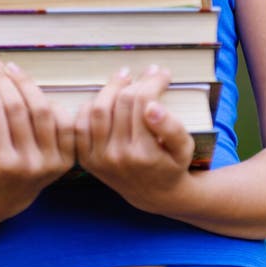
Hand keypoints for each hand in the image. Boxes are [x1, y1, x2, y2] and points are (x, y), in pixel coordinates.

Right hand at [0, 58, 74, 216]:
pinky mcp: (67, 158)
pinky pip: (63, 121)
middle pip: (18, 108)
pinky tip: (32, 90)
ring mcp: (52, 162)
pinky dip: (49, 102)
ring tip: (10, 69)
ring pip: (42, 110)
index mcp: (2, 163)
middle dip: (3, 80)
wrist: (4, 196)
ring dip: (26, 84)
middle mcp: (30, 165)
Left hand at [75, 65, 195, 212]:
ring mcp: (99, 159)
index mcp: (144, 153)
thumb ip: (172, 127)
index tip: (162, 73)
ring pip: (99, 110)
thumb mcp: (184, 149)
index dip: (153, 82)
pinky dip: (90, 107)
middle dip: (135, 82)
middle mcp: (118, 156)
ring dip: (111, 89)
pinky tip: (106, 98)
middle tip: (146, 72)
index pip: (143, 103)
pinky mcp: (87, 160)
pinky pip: (81, 125)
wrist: (155, 194)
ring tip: (125, 78)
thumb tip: (152, 107)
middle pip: (122, 103)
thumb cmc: (172, 165)